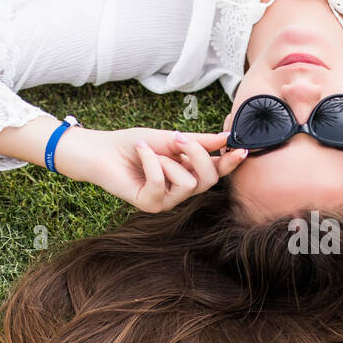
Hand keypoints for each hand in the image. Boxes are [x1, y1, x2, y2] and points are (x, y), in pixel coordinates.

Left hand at [59, 126, 247, 211]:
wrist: (101, 150)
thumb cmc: (133, 144)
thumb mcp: (169, 138)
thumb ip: (198, 141)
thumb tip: (227, 139)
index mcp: (188, 172)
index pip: (216, 171)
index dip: (230, 162)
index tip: (242, 148)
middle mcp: (180, 190)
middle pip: (209, 180)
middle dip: (198, 155)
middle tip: (179, 139)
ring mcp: (167, 200)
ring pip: (189, 183)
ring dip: (168, 160)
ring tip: (150, 151)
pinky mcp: (150, 205)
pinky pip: (162, 183)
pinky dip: (151, 162)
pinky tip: (140, 153)